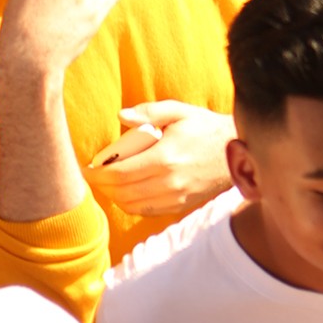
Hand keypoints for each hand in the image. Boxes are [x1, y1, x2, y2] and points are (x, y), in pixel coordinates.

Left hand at [86, 101, 233, 216]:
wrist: (235, 152)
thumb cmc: (205, 128)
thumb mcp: (179, 111)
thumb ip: (148, 112)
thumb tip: (120, 116)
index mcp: (165, 157)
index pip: (120, 173)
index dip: (98, 173)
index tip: (87, 168)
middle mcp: (168, 182)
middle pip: (122, 192)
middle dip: (102, 185)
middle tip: (93, 175)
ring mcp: (174, 197)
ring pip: (131, 205)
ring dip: (114, 196)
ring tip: (108, 182)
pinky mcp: (179, 206)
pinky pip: (146, 211)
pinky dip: (130, 204)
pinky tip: (127, 191)